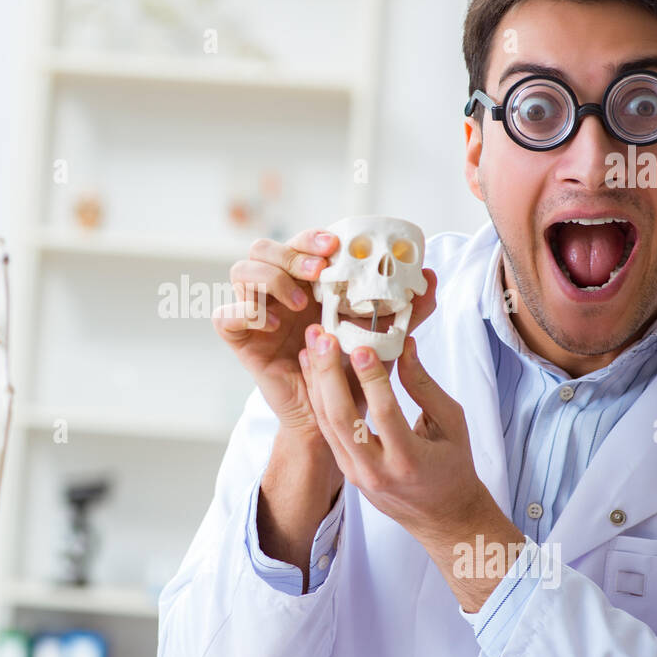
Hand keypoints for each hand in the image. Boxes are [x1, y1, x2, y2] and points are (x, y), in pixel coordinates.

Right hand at [212, 228, 436, 444]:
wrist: (334, 419)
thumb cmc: (356, 375)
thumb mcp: (386, 338)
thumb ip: (408, 310)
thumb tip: (431, 277)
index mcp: (307, 283)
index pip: (299, 242)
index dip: (312, 236)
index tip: (336, 247)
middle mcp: (278, 292)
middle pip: (264, 247)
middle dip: (290, 252)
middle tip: (318, 271)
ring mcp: (258, 314)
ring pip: (241, 271)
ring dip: (271, 278)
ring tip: (301, 304)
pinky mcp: (243, 340)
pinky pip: (225, 316)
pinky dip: (247, 312)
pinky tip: (276, 325)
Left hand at [298, 332, 489, 547]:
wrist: (442, 516)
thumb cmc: (453, 467)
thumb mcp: (452, 424)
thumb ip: (425, 386)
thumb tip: (405, 345)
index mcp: (409, 460)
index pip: (386, 413)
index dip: (372, 378)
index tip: (361, 346)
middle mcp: (377, 471)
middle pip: (343, 419)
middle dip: (329, 374)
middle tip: (324, 337)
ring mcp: (356, 474)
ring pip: (327, 424)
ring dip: (317, 382)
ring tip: (313, 345)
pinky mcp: (345, 471)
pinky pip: (327, 431)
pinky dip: (319, 399)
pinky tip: (314, 371)